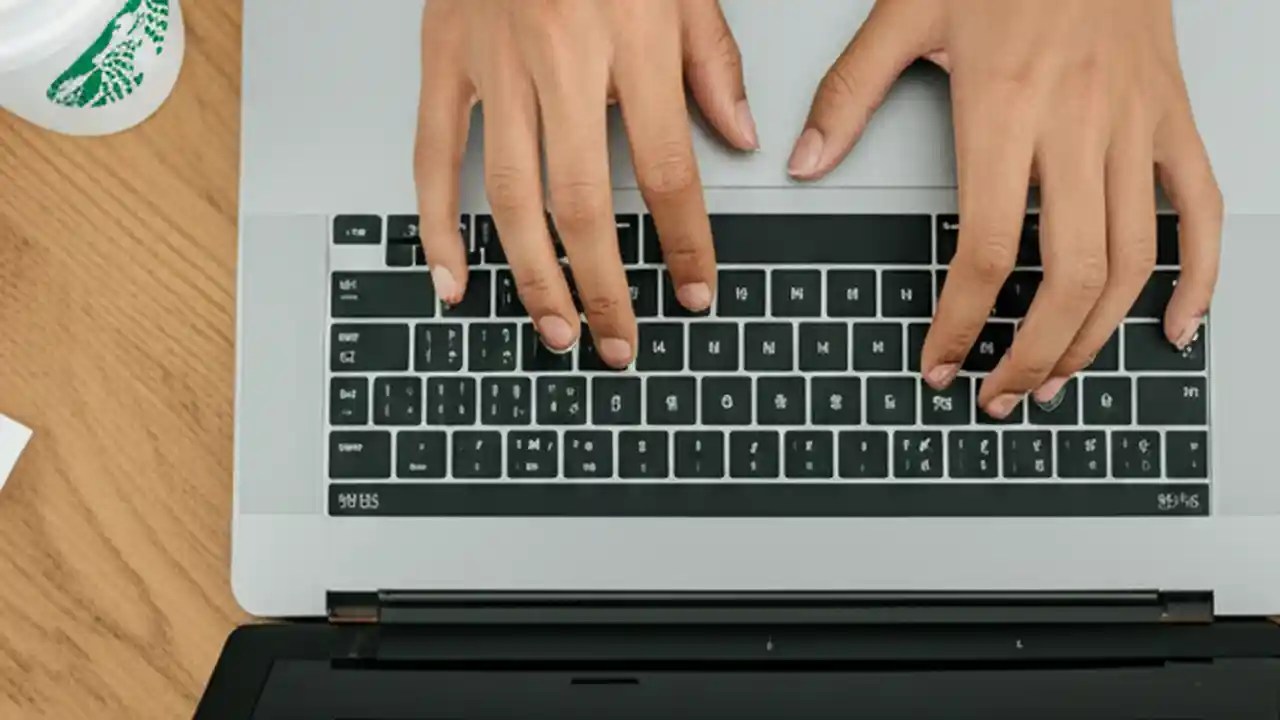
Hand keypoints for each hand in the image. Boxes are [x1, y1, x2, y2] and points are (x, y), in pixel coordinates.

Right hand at [416, 0, 757, 367]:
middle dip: (605, 286)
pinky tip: (455, 280)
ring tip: (556, 330)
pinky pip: (434, 157)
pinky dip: (440, 225)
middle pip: (583, 202)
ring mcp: (495, 63)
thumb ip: (714, 63)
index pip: (667, 170)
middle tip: (619, 343)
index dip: (686, 242)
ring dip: (534, 276)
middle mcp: (563, 58)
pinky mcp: (444, 59)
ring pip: (511, 195)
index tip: (698, 290)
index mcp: (634, 39)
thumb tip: (738, 141)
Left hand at [791, 0, 1221, 417]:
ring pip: (1132, 257)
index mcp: (1004, 107)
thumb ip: (849, 93)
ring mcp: (1134, 125)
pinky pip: (1200, 208)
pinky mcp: (1172, 117)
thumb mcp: (905, 7)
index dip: (962, 322)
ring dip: (1095, 335)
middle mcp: (1076, 125)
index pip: (983, 248)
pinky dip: (1197, 276)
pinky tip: (1173, 327)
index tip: (939, 362)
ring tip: (1057, 380)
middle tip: (1000, 395)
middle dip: (1030, 351)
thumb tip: (803, 160)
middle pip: (1067, 272)